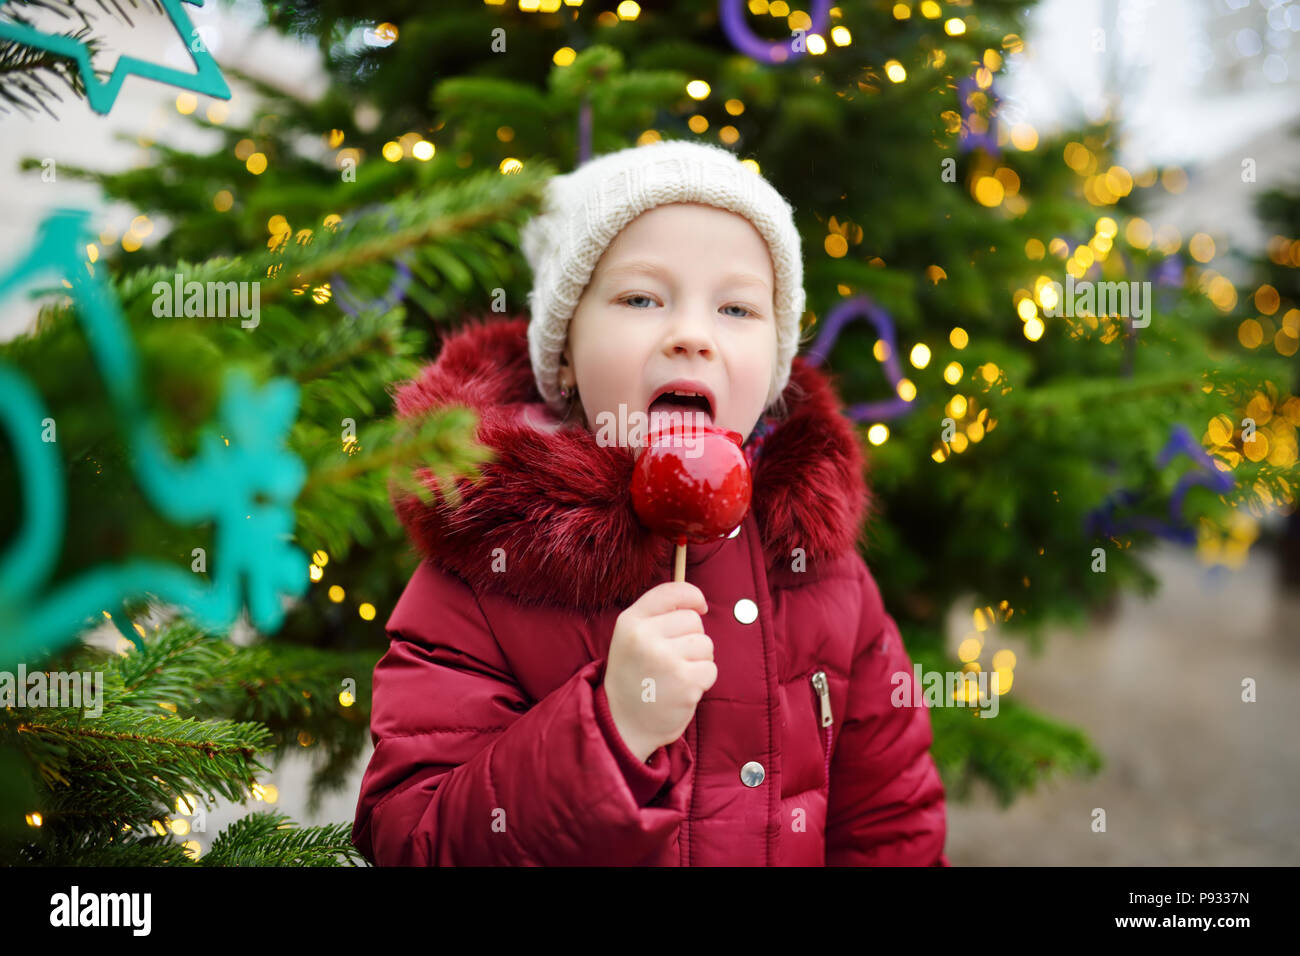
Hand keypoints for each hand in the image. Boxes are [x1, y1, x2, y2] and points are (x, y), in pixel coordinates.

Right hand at [603, 581, 716, 762]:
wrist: (622, 724)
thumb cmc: (633, 678)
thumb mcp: (631, 638)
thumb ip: (658, 616)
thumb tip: (699, 604)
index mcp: (630, 621)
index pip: (672, 591)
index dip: (693, 596)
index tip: (700, 606)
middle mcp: (644, 636)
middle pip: (694, 620)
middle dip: (692, 638)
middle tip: (672, 660)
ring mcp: (665, 658)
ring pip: (705, 644)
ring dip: (698, 661)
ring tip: (675, 676)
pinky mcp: (684, 681)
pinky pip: (711, 668)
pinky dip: (702, 680)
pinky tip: (682, 690)